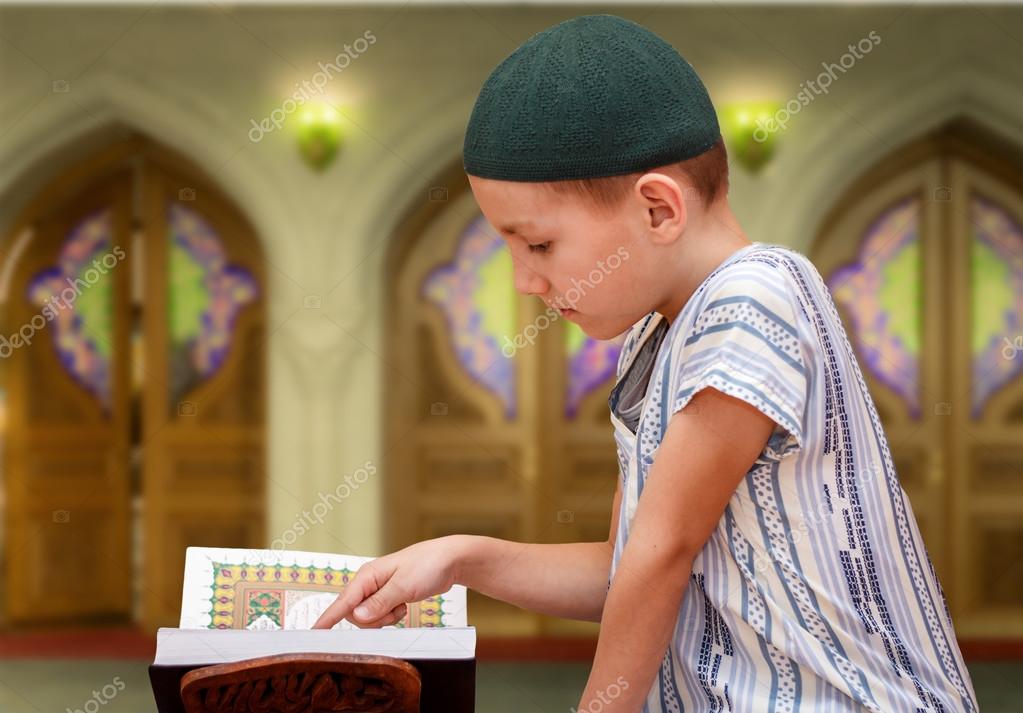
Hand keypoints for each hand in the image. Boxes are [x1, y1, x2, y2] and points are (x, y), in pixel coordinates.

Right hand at [311, 536, 462, 628]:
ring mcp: (377, 590)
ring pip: (368, 618)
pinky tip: (403, 606)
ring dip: (384, 619)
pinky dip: (392, 617)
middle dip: (373, 620)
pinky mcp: (387, 597)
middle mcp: (368, 583)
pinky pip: (380, 616)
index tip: (313, 632)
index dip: (328, 618)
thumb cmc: (427, 566)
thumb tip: (357, 616)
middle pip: (355, 615)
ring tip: (402, 605)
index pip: (343, 601)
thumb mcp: (404, 586)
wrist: (448, 560)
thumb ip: (380, 603)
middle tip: (395, 611)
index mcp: (367, 576)